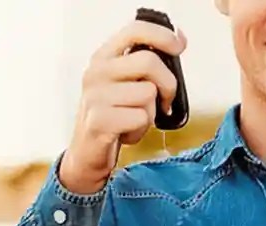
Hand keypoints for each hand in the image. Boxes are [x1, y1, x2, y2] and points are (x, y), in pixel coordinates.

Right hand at [58, 19, 186, 194]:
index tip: (179, 46)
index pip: (135, 31)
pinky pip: (140, 118)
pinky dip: (140, 130)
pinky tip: (126, 133)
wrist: (86, 153)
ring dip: (150, 113)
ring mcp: (95, 96)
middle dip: (167, 84)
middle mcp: (96, 73)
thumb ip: (145, 63)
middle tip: (164, 100)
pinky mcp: (99, 121)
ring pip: (148, 94)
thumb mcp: (125, 83)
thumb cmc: (113, 116)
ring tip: (133, 120)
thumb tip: (178, 41)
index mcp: (103, 58)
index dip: (163, 35)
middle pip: (149, 62)